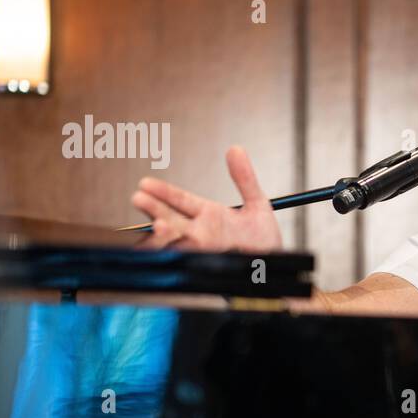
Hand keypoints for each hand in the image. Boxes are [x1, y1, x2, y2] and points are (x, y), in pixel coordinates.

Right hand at [130, 146, 282, 252]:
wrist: (278, 267)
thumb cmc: (264, 240)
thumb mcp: (257, 204)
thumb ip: (245, 178)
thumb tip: (236, 149)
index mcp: (209, 215)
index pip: (180, 200)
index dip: (163, 192)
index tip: (145, 183)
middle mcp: (200, 232)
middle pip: (171, 218)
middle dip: (154, 209)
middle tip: (139, 198)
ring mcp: (203, 250)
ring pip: (175, 241)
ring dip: (165, 234)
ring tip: (158, 225)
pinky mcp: (207, 266)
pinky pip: (187, 260)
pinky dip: (179, 254)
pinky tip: (175, 246)